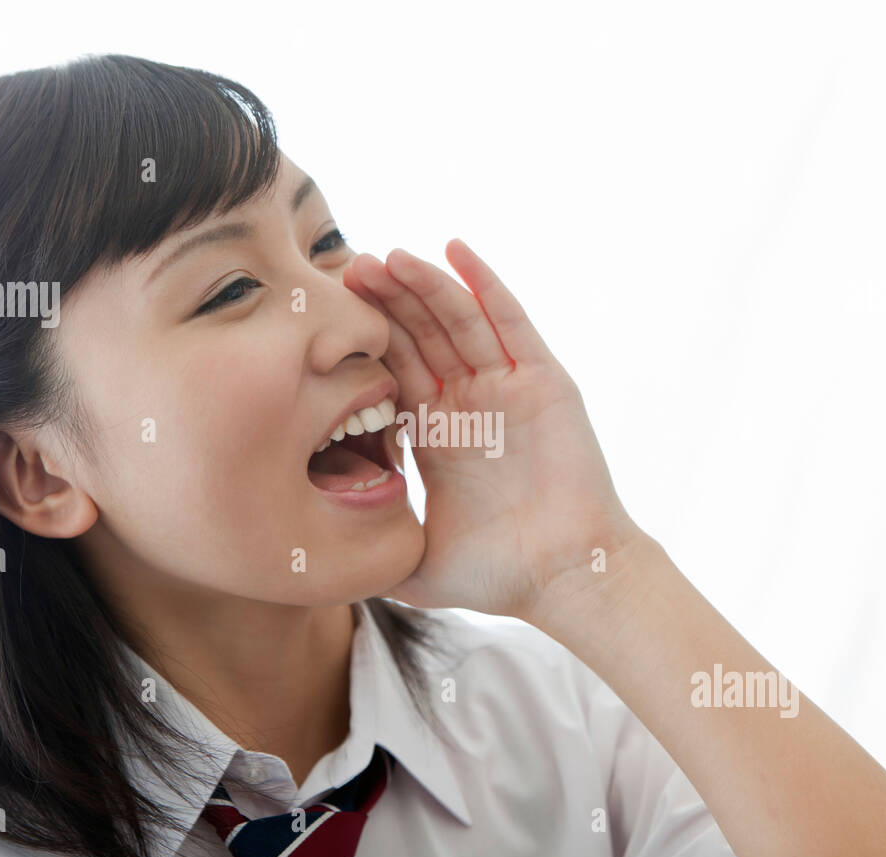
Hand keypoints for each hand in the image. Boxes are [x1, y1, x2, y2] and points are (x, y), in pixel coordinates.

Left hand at [343, 239, 643, 623]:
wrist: (565, 579)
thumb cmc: (500, 576)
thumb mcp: (417, 562)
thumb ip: (374, 555)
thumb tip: (319, 572)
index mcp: (438, 433)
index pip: (394, 368)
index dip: (365, 338)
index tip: (327, 311)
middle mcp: (471, 401)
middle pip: (421, 334)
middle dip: (387, 301)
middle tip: (348, 268)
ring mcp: (507, 387)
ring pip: (458, 319)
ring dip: (424, 285)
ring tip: (388, 255)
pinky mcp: (543, 381)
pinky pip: (510, 322)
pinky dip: (485, 283)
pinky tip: (456, 248)